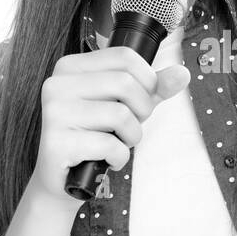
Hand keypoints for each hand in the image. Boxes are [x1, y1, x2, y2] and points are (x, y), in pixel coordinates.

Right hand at [32, 46, 190, 206]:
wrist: (62, 179)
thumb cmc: (94, 136)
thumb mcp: (126, 106)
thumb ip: (154, 88)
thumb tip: (182, 74)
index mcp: (71, 67)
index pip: (125, 57)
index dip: (147, 80)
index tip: (142, 100)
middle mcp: (57, 84)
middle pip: (125, 83)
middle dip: (142, 111)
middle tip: (130, 128)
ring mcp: (54, 113)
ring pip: (120, 115)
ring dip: (132, 137)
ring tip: (117, 143)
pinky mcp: (56, 142)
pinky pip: (109, 144)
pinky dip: (119, 157)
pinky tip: (106, 159)